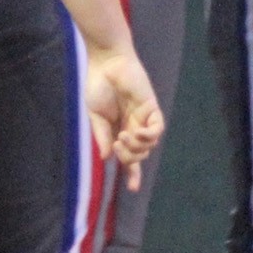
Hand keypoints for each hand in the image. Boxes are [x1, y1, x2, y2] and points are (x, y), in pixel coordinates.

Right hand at [83, 46, 164, 190]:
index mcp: (119, 130)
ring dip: (136, 146)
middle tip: (118, 144)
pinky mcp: (151, 106)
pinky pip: (157, 128)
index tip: (132, 189)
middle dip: (129, 157)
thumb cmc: (98, 86)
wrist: (105, 64)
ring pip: (149, 144)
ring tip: (124, 136)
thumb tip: (108, 158)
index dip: (132, 172)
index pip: (129, 155)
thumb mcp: (96, 117)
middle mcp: (133, 125)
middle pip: (139, 153)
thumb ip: (103, 137)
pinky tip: (136, 132)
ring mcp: (143, 116)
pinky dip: (148, 135)